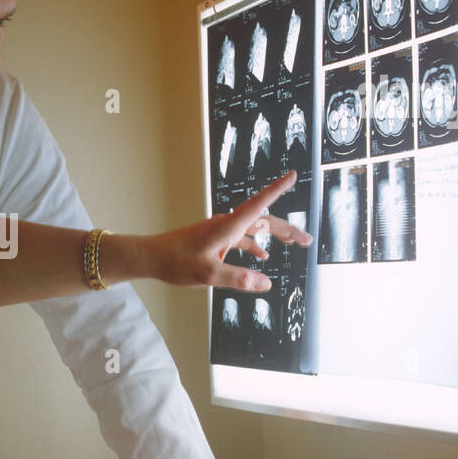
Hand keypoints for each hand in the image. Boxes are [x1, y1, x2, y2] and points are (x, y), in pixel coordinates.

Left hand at [149, 171, 311, 291]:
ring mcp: (220, 231)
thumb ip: (238, 279)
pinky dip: (254, 245)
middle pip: (263, 220)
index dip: (277, 189)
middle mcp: (226, 224)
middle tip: (307, 240)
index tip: (292, 175)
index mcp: (227, 226)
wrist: (150, 257)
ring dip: (274, 236)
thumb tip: (266, 283)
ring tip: (294, 244)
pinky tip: (262, 256)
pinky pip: (240, 239)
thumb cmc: (175, 262)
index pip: (258, 204)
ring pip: (253, 230)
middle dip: (287, 229)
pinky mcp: (214, 240)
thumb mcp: (208, 274)